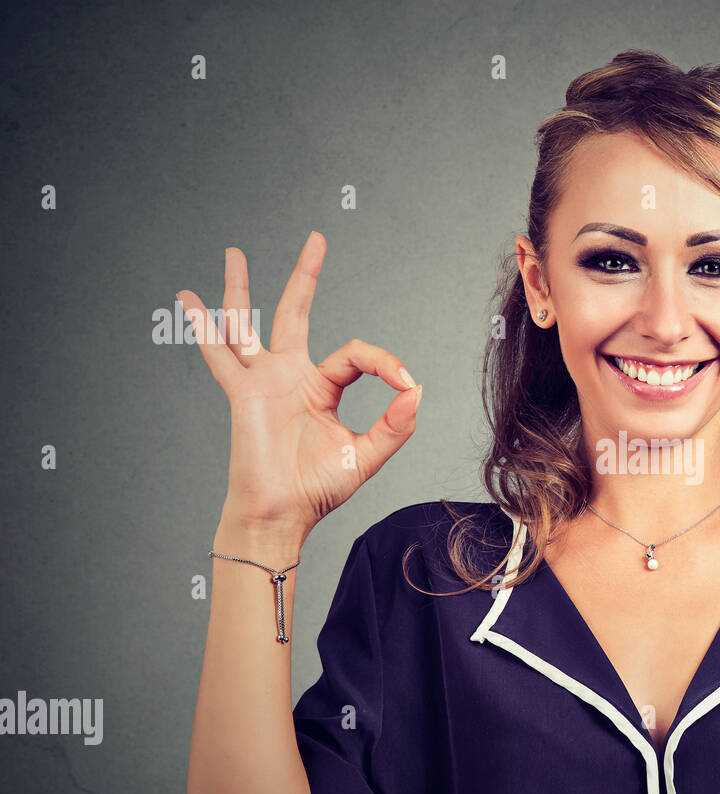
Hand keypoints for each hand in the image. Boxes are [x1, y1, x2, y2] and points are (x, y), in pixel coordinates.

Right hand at [179, 232, 421, 538]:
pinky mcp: (244, 393)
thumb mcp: (368, 454)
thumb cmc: (318, 488)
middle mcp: (291, 376)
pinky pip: (220, 354)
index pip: (356, 354)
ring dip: (241, 289)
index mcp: (322, 387)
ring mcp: (264, 381)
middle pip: (297, 313)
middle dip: (306, 276)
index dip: (384, 361)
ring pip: (249, 324)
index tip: (403, 381)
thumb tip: (416, 389)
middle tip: (316, 239)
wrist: (283, 514)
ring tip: (234, 252)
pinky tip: (188, 300)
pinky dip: (203, 327)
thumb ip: (396, 424)